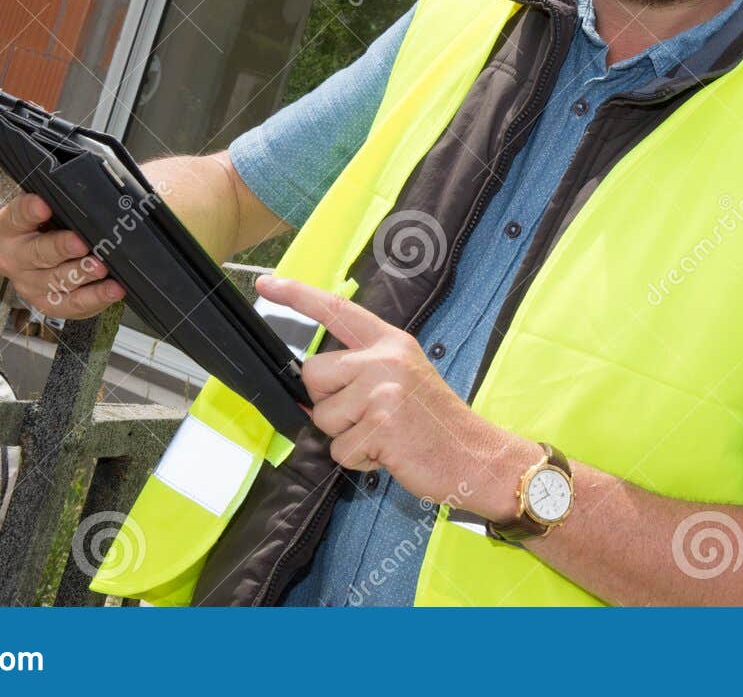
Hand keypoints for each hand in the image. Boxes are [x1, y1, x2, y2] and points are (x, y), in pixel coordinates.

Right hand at [0, 193, 123, 317]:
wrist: (48, 255)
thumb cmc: (53, 224)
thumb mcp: (52, 208)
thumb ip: (63, 201)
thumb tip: (96, 194)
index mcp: (6, 228)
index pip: (16, 216)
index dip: (29, 211)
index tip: (43, 205)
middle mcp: (12, 257)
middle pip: (36, 253)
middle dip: (60, 248)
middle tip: (81, 243)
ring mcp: (28, 284)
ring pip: (55, 281)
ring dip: (81, 274)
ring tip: (101, 267)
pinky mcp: (47, 304)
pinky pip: (72, 304)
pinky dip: (95, 297)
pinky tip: (114, 289)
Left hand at [255, 274, 539, 519]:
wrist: (475, 455)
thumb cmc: (435, 422)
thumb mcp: (402, 378)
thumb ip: (360, 371)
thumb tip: (309, 383)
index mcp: (391, 342)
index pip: (337, 310)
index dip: (298, 295)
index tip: (267, 282)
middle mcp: (385, 359)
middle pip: (314, 374)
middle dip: (329, 403)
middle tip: (368, 417)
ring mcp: (383, 390)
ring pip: (322, 417)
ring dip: (346, 436)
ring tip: (384, 435)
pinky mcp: (380, 424)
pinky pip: (340, 449)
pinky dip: (359, 460)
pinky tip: (389, 452)